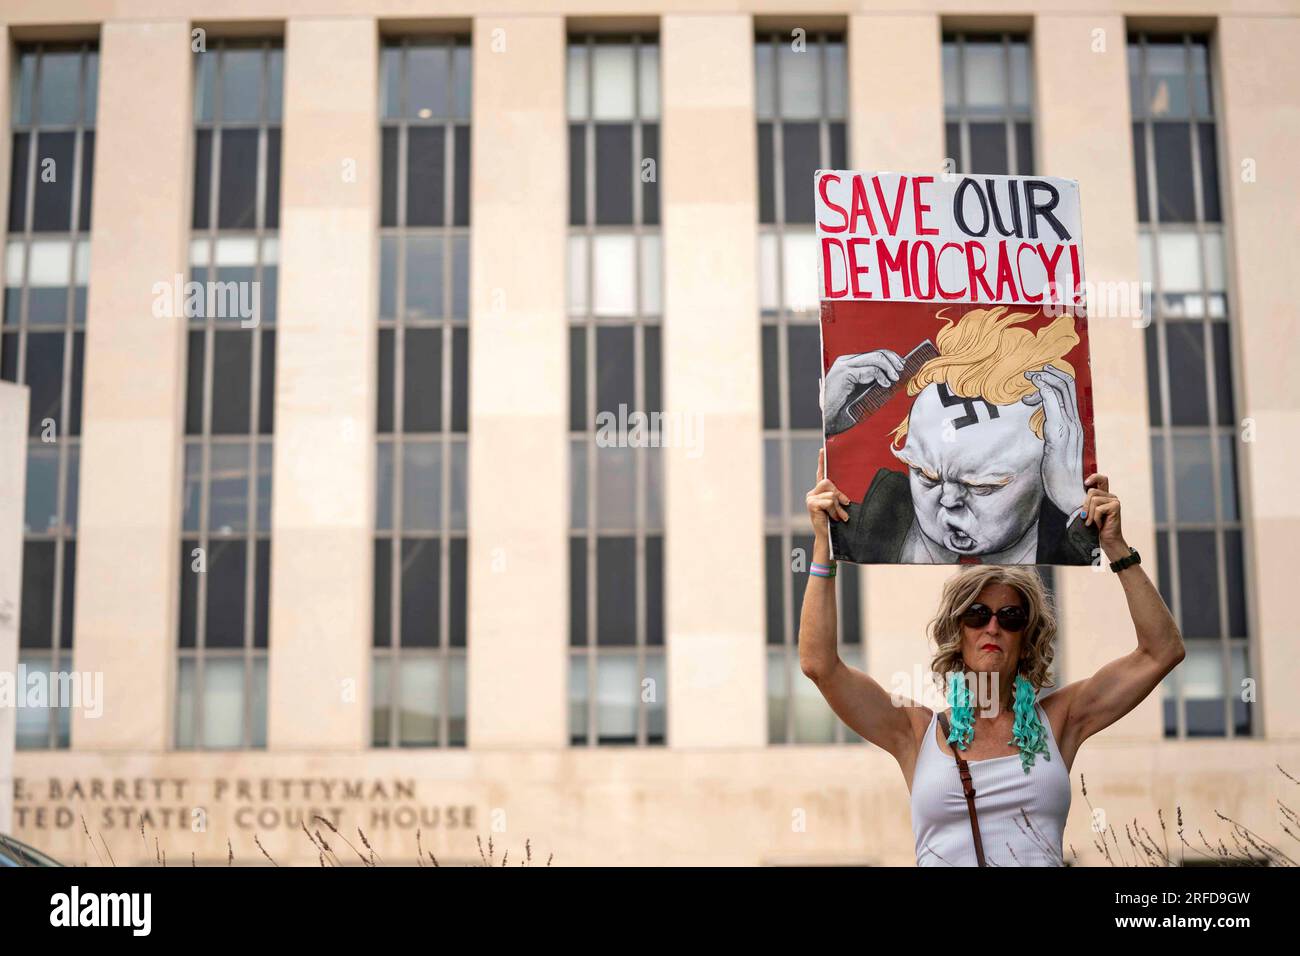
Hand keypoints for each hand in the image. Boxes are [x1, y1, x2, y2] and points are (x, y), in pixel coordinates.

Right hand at [807, 448, 849, 538]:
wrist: (828, 538)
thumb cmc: (834, 522)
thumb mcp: (838, 507)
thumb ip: (839, 498)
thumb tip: (846, 498)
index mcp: (820, 492)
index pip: (820, 473)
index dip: (821, 461)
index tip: (823, 449)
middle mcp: (813, 493)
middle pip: (828, 482)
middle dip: (839, 494)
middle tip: (846, 505)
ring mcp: (810, 498)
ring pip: (830, 493)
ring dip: (838, 506)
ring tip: (839, 516)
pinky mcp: (811, 504)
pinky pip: (828, 501)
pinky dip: (834, 510)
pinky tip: (834, 518)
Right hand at [823, 349, 903, 434]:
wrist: (827, 421)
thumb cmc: (844, 410)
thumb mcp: (862, 391)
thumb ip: (872, 381)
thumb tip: (894, 375)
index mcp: (849, 364)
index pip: (875, 354)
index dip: (891, 358)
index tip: (902, 366)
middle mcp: (846, 361)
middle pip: (877, 353)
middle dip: (894, 360)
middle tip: (902, 370)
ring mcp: (844, 366)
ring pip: (876, 357)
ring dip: (890, 367)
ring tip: (895, 378)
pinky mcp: (845, 373)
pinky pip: (871, 370)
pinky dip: (882, 376)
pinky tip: (885, 384)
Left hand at [1022, 363, 1084, 515]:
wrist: (1069, 494)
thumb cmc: (1059, 474)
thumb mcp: (1054, 448)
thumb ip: (1052, 433)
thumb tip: (1044, 423)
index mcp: (1074, 425)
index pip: (1069, 393)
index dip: (1055, 379)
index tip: (1038, 376)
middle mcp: (1075, 423)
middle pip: (1068, 386)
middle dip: (1050, 373)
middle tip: (1032, 371)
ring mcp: (1070, 428)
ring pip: (1062, 392)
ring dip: (1046, 378)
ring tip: (1030, 376)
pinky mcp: (1060, 436)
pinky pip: (1055, 407)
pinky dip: (1046, 391)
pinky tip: (1036, 386)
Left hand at [1081, 474, 1127, 560]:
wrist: (1108, 540)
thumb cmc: (1096, 527)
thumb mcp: (1089, 512)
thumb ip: (1087, 503)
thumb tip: (1074, 493)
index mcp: (1104, 495)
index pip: (1102, 479)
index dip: (1094, 477)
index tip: (1085, 483)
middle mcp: (1110, 496)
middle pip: (1092, 492)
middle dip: (1085, 506)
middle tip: (1084, 517)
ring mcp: (1114, 501)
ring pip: (1094, 500)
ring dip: (1090, 514)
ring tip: (1092, 523)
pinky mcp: (1115, 506)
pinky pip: (1098, 509)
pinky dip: (1095, 518)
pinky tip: (1099, 525)